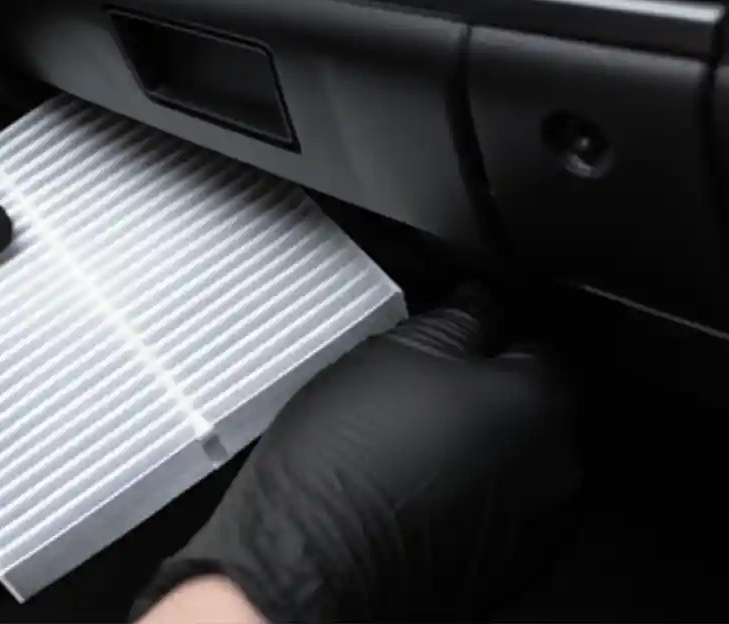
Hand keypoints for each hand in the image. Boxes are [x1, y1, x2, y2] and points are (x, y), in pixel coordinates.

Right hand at [133, 287, 580, 621]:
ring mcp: (526, 521)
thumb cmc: (352, 458)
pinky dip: (455, 485)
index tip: (454, 323)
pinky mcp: (490, 560)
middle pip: (530, 401)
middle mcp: (553, 468)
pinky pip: (484, 502)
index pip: (539, 339)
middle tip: (416, 378)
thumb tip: (479, 303)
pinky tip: (402, 477)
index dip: (492, 324)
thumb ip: (459, 317)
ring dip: (469, 437)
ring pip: (507, 454)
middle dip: (483, 384)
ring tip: (399, 431)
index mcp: (541, 405)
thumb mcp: (399, 350)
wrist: (311, 556)